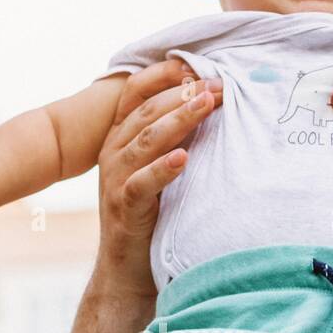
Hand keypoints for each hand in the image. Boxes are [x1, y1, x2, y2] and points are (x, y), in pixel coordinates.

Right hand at [95, 60, 222, 293]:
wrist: (128, 268)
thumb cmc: (152, 213)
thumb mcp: (157, 167)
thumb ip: (172, 137)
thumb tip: (208, 102)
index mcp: (120, 137)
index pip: (136, 92)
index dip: (164, 75)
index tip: (197, 65)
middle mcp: (113, 152)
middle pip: (146, 111)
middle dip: (183, 94)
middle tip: (218, 85)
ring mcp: (116, 179)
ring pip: (146, 140)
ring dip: (179, 120)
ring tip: (208, 106)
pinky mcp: (124, 207)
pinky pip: (142, 183)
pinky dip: (163, 169)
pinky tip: (184, 159)